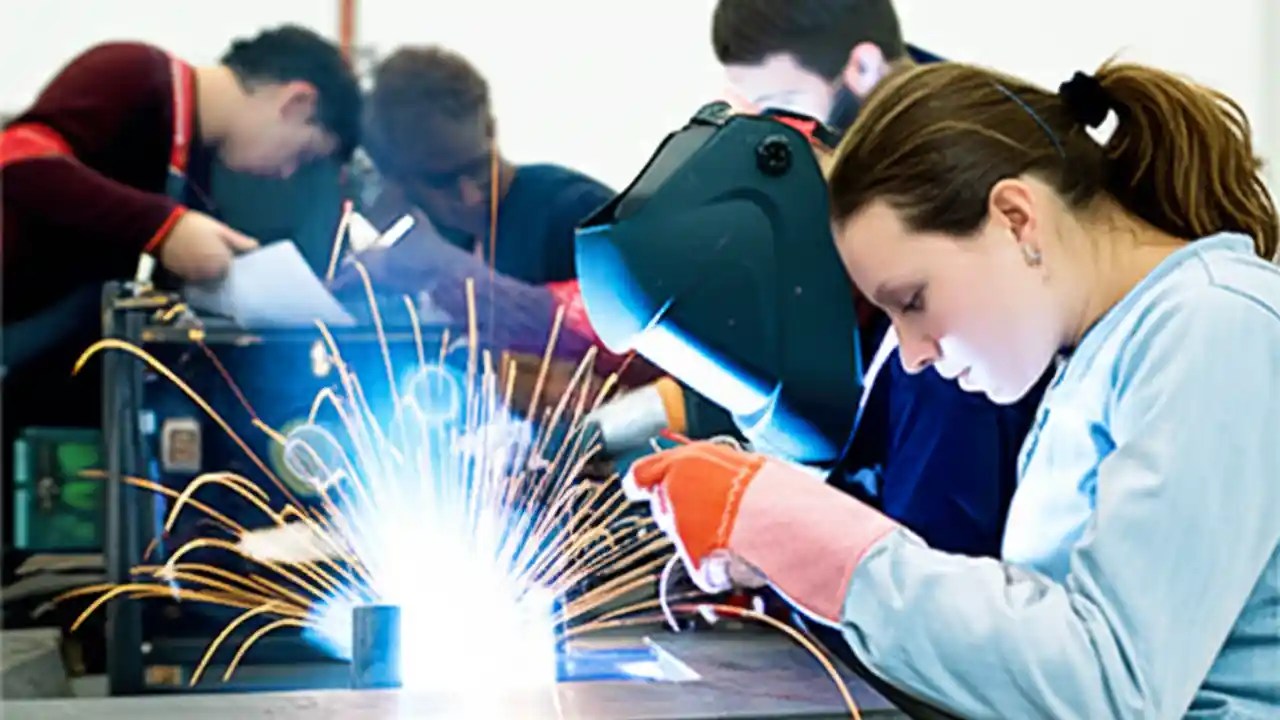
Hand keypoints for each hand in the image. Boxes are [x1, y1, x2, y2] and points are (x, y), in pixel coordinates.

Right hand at [158, 210, 258, 281]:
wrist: (163, 227)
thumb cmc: (195, 226)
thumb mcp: (221, 230)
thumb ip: (240, 242)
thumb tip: (257, 248)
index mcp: (223, 264)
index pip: (238, 274)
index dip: (239, 268)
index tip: (240, 263)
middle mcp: (210, 276)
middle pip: (224, 280)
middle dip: (226, 273)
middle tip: (226, 262)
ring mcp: (195, 279)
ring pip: (210, 282)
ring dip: (212, 276)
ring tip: (211, 264)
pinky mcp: (183, 278)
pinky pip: (196, 280)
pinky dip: (200, 276)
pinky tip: (200, 265)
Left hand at [625, 441, 766, 591]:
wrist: (783, 515)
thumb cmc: (772, 487)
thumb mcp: (739, 465)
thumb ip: (714, 473)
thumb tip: (715, 482)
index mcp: (687, 461)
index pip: (643, 473)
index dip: (643, 482)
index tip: (639, 487)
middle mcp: (674, 491)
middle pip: (662, 506)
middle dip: (682, 512)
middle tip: (716, 513)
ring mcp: (679, 526)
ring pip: (680, 536)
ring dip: (700, 538)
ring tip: (737, 532)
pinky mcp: (690, 557)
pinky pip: (699, 565)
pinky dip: (715, 565)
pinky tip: (738, 555)